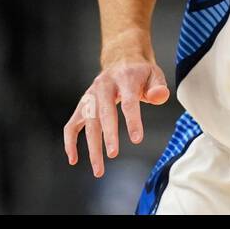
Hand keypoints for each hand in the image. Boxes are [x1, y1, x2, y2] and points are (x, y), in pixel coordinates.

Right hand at [63, 57, 169, 176]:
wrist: (121, 59)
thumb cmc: (140, 72)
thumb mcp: (155, 74)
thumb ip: (158, 88)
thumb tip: (159, 97)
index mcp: (124, 79)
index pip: (129, 102)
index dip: (132, 121)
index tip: (137, 139)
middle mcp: (103, 87)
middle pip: (104, 113)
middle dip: (108, 135)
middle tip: (113, 154)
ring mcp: (90, 96)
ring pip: (88, 123)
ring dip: (92, 147)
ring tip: (98, 169)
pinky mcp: (83, 105)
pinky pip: (71, 125)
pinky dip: (70, 142)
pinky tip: (73, 159)